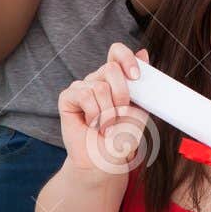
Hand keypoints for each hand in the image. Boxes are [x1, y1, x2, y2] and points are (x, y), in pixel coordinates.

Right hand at [56, 42, 151, 170]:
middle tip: (121, 115)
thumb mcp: (141, 108)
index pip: (117, 51)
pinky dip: (94, 113)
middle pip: (111, 68)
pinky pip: (83, 94)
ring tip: (106, 126)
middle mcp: (98, 80)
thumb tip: (143, 52)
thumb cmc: (123, 136)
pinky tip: (93, 124)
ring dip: (108, 112)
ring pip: (99, 86)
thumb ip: (142, 83)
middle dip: (122, 95)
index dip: (126, 57)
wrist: (106, 160)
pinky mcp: (68, 98)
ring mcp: (82, 88)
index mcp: (116, 79)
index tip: (136, 77)